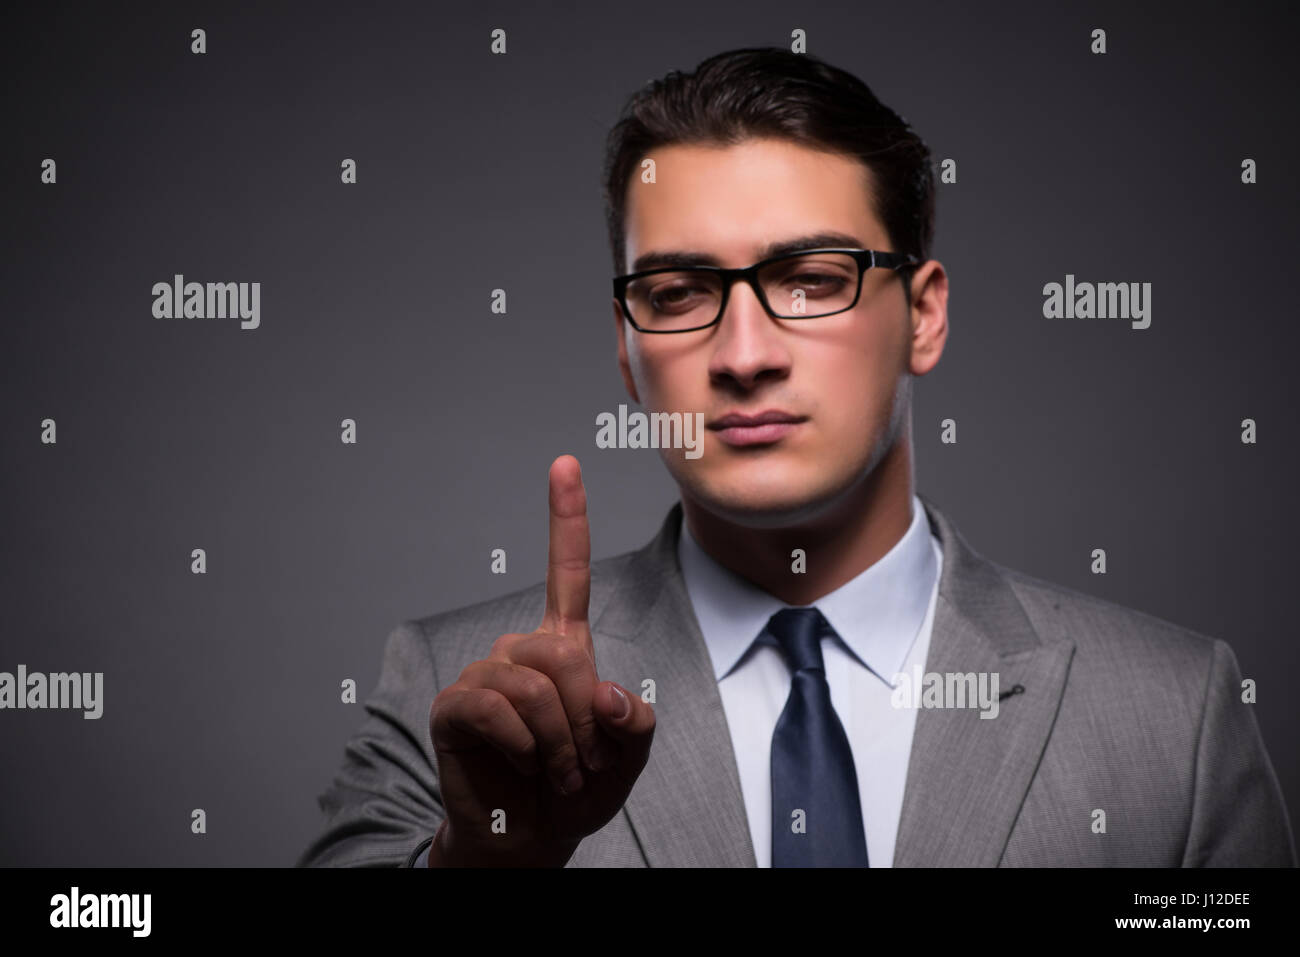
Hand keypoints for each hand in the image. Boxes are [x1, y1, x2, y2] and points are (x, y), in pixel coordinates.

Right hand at [427, 454, 655, 865]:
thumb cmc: (578, 787)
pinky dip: (524, 745)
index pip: (566, 572)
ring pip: (534, 684)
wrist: (531, 837)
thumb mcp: (629, 755)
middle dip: (586, 716)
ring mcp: (483, 674)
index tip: (565, 462)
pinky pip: (495, 706)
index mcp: (563, 647)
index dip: (566, 518)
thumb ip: (636, 720)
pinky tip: (523, 764)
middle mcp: (520, 650)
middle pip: (563, 652)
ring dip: (560, 742)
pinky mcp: (455, 706)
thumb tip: (606, 692)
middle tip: (584, 759)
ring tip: (557, 772)